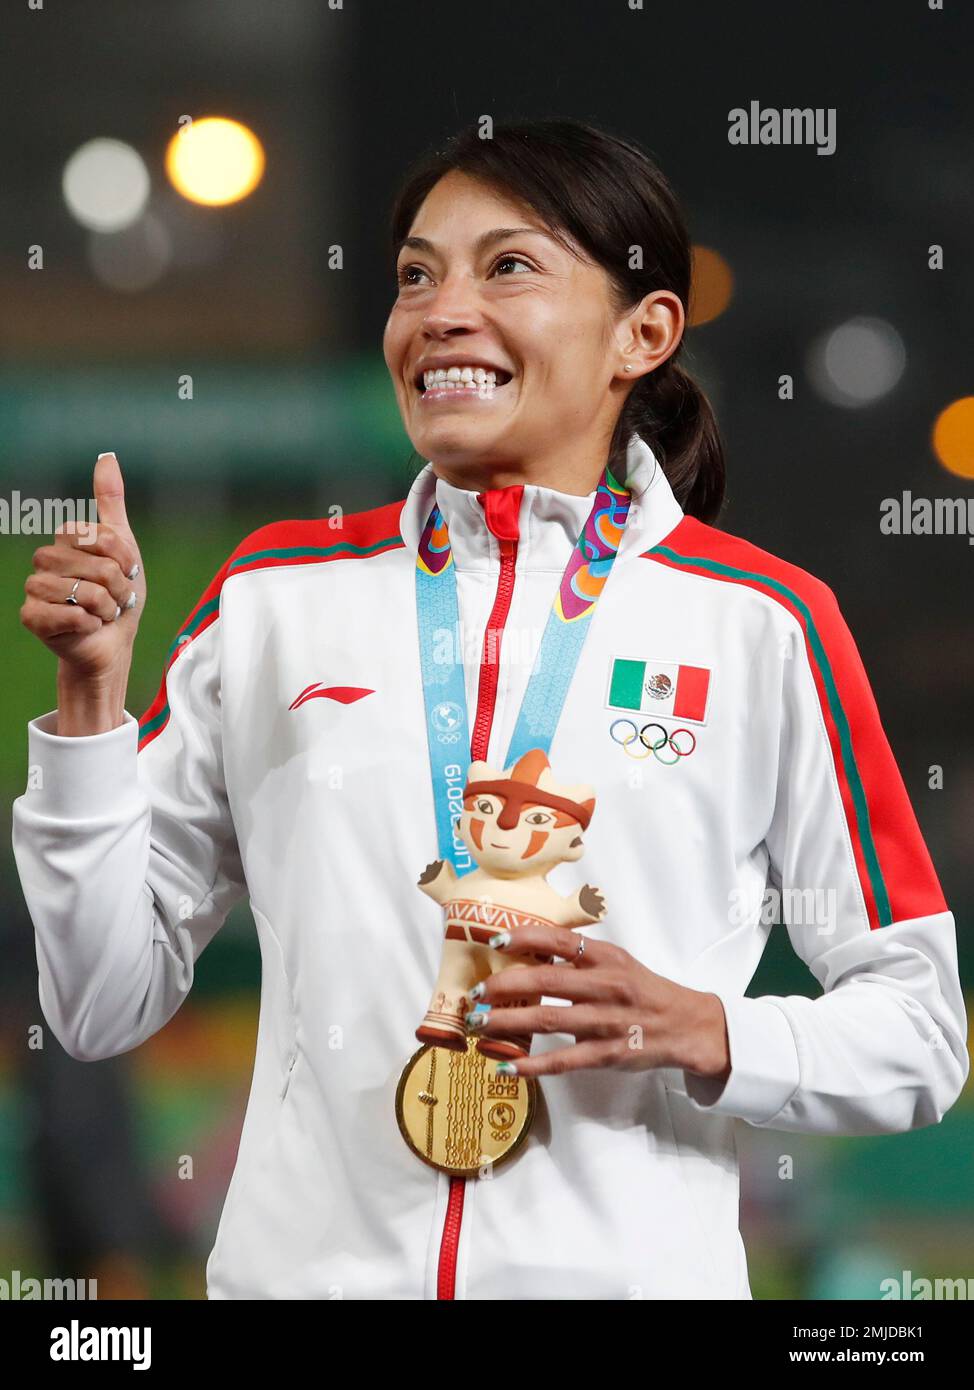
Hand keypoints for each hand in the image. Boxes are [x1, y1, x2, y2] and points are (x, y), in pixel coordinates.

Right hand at [20, 453, 145, 732]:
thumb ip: (111, 502)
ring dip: (105, 607)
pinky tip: (88, 627)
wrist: (114, 643)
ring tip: (103, 613)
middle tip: (116, 599)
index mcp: (66, 541)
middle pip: (93, 564)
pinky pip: (67, 614)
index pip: (97, 537)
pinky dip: (88, 624)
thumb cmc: (119, 595)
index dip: (121, 558)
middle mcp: (45, 560)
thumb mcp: (124, 546)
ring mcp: (36, 589)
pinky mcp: (32, 617)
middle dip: (117, 586)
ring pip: (81, 590)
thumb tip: (106, 456)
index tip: (125, 572)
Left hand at [467, 920, 730, 1080]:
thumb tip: (532, 950)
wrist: (688, 1026)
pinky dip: (533, 1065)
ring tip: (478, 1024)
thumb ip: (581, 958)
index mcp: (606, 958)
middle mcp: (605, 985)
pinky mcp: (608, 1054)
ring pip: (548, 1018)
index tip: (495, 939)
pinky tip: (507, 1067)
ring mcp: (606, 1021)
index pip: (560, 940)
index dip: (525, 937)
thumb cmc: (645, 991)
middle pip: (546, 979)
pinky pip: (564, 1060)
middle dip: (504, 985)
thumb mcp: (618, 962)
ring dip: (508, 1022)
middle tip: (476, 992)